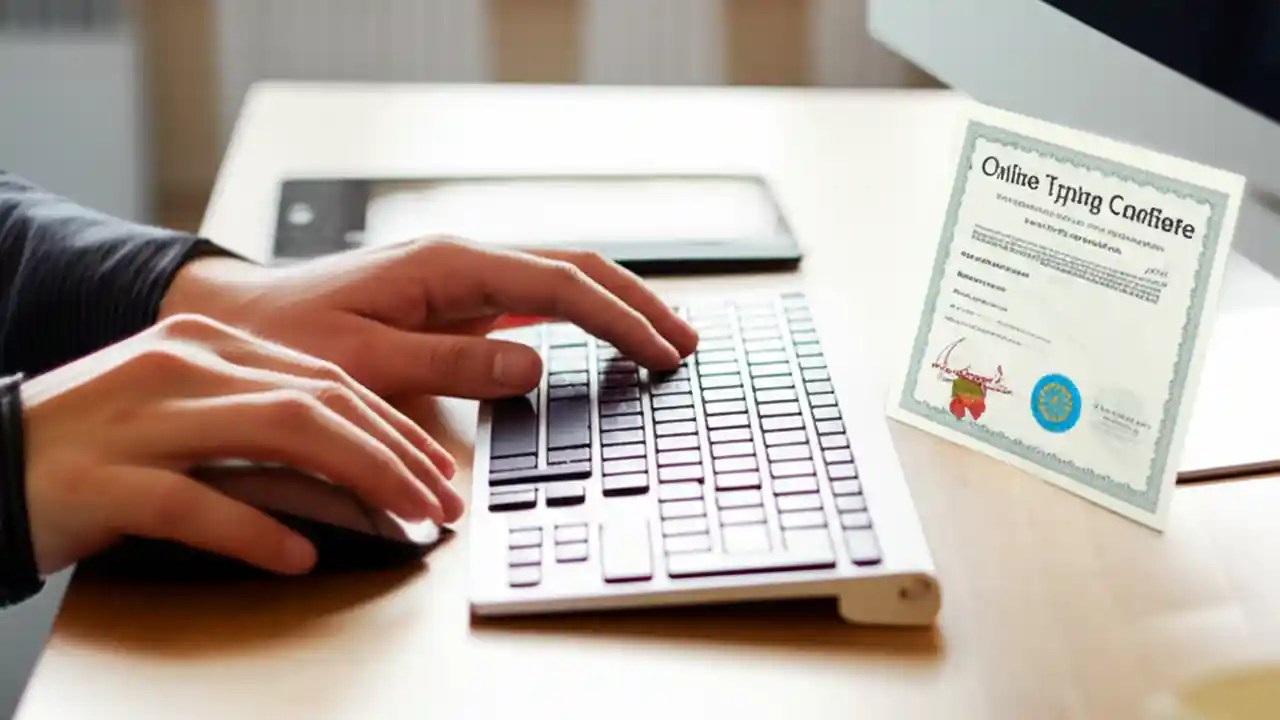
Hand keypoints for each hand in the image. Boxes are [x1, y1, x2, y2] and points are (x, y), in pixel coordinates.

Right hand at [22, 314, 461, 575]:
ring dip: (358, 478)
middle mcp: (183, 366)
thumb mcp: (185, 406)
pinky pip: (197, 503)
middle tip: (442, 500)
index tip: (436, 465)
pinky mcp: (104, 479)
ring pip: (278, 433)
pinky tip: (300, 557)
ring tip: (406, 518)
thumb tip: (356, 462)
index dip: (392, 424)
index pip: (326, 378)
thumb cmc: (98, 440)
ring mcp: (143, 419)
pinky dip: (257, 530)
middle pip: (318, 401)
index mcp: (208, 344)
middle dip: (394, 452)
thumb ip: (260, 416)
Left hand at [160, 239, 698, 397]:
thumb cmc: (286, 340)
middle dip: (638, 303)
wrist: (236, 319)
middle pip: (576, 269)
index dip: (620, 321)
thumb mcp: (363, 363)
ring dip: (616, 305)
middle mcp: (462, 261)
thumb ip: (451, 364)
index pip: (560, 286)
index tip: (662, 354)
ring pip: (560, 280)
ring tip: (664, 338)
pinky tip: (601, 337)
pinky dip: (579, 317)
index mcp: (448, 264)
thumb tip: (534, 368)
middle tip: (687, 343)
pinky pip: (533, 301)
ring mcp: (460, 278)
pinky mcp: (453, 300)